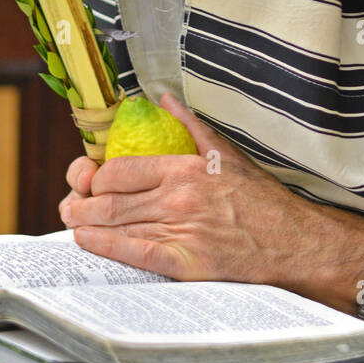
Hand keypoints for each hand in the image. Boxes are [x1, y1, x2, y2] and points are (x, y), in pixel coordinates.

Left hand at [60, 92, 363, 311]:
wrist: (294, 243)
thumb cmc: (263, 201)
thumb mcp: (227, 153)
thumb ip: (191, 125)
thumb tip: (164, 99)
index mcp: (184, 168)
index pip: (120, 169)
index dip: (97, 176)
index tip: (91, 181)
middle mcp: (177, 198)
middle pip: (110, 199)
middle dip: (81, 201)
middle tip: (69, 203)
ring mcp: (179, 231)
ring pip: (115, 225)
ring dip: (84, 222)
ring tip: (71, 220)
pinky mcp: (185, 263)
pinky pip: (133, 252)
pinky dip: (103, 246)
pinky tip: (85, 240)